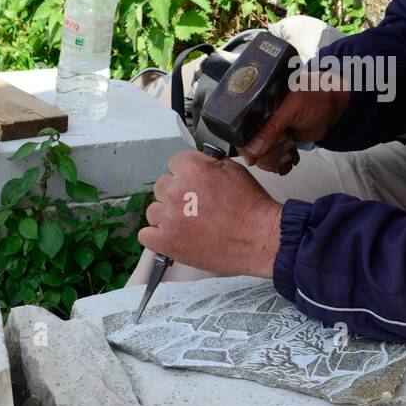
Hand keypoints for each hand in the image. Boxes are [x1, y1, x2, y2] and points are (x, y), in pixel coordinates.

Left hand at [138, 150, 283, 277]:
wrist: (259, 238)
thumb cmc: (251, 208)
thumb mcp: (234, 170)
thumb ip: (208, 163)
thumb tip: (197, 162)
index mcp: (191, 170)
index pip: (174, 164)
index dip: (186, 175)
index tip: (194, 185)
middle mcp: (176, 191)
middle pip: (162, 187)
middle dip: (176, 195)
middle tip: (194, 206)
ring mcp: (168, 218)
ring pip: (153, 211)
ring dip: (167, 216)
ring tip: (188, 224)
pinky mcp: (166, 242)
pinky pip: (146, 235)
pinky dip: (157, 237)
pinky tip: (174, 236)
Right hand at [239, 71, 349, 172]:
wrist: (333, 108)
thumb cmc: (315, 98)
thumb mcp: (292, 108)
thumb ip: (272, 128)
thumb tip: (253, 150)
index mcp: (257, 104)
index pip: (240, 129)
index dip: (246, 144)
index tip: (254, 156)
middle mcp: (258, 118)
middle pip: (248, 146)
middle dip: (266, 151)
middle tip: (284, 141)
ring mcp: (268, 132)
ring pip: (259, 156)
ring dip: (274, 156)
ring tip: (289, 144)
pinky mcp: (277, 143)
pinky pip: (269, 159)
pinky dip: (278, 161)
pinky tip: (290, 152)